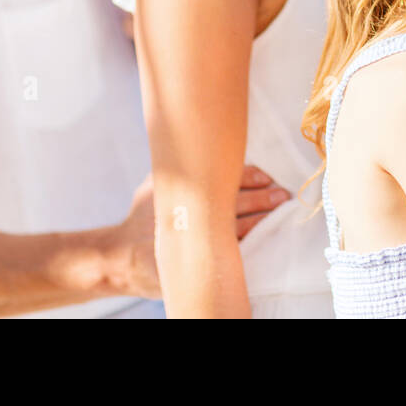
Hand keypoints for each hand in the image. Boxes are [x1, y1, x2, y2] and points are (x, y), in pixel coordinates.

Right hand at [83, 164, 290, 301]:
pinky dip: (250, 242)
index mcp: (183, 193)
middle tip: (282, 195)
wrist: (123, 258)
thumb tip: (203, 143)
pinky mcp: (199, 262)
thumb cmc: (141, 217)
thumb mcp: (154, 186)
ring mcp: (196, 242)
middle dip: (262, 199)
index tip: (267, 178)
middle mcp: (191, 217)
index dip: (249, 178)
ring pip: (237, 227)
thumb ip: (178, 168)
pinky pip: (231, 250)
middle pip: (235, 203)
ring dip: (262, 219)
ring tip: (279, 212)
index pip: (222, 180)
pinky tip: (264, 237)